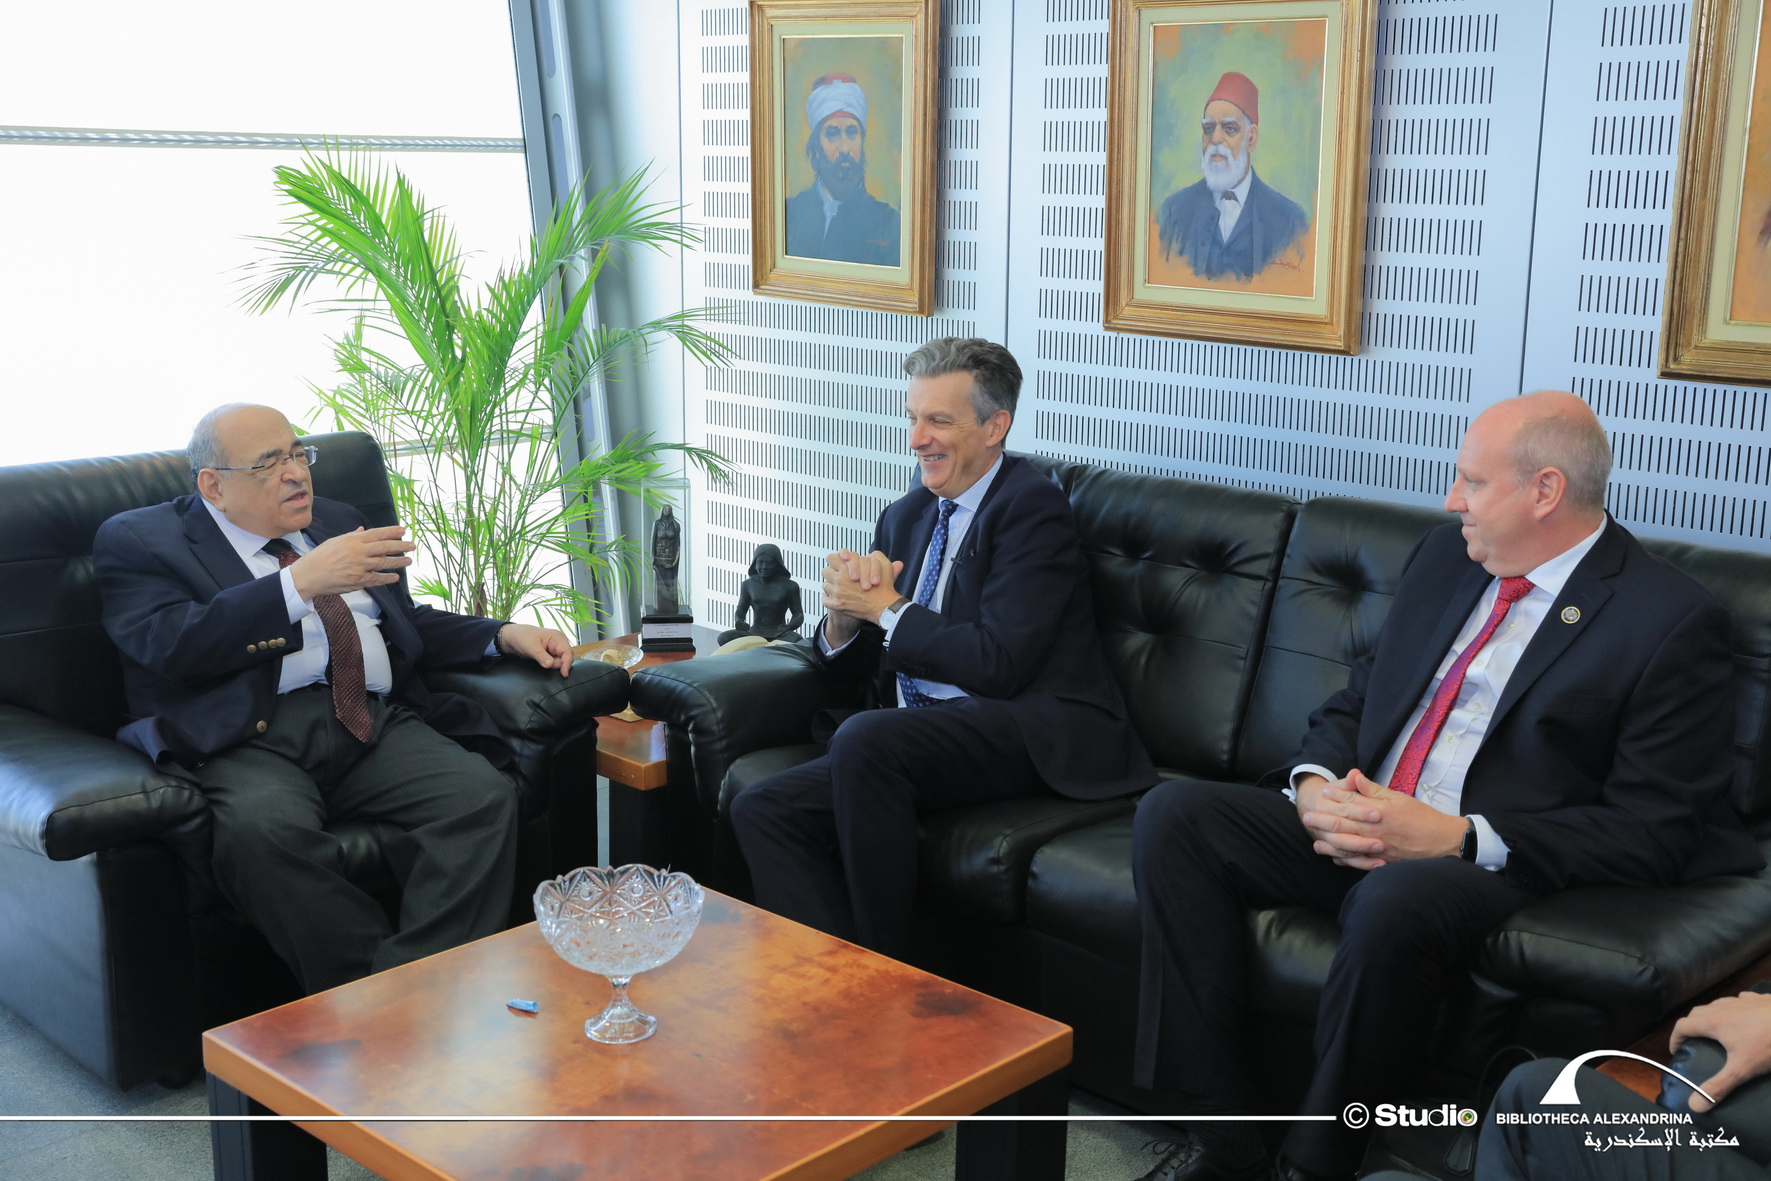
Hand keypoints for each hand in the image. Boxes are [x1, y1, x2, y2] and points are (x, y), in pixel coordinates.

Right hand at [291, 526, 413, 598]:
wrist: (308, 575)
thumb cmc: (320, 557)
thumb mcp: (335, 541)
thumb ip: (351, 536)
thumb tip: (363, 530)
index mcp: (352, 540)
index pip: (377, 533)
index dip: (392, 532)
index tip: (403, 530)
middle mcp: (358, 552)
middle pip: (385, 547)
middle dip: (401, 546)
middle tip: (412, 546)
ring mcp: (359, 567)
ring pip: (384, 563)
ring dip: (398, 562)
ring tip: (408, 561)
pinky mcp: (358, 581)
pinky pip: (377, 579)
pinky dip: (387, 578)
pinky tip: (395, 577)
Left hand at [497, 623, 574, 676]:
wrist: (513, 638)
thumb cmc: (522, 637)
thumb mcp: (531, 647)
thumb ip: (541, 656)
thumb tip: (550, 665)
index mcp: (558, 637)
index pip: (568, 652)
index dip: (567, 663)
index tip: (563, 674)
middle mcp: (559, 643)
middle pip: (566, 658)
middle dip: (557, 665)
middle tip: (543, 663)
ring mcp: (555, 649)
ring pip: (561, 662)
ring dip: (553, 665)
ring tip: (540, 660)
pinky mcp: (551, 655)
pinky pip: (555, 663)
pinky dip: (550, 665)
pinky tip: (542, 663)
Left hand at [821, 549, 904, 625]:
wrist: (884, 607)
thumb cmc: (884, 588)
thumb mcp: (884, 565)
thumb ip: (876, 557)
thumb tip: (871, 555)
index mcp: (848, 568)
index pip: (831, 558)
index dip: (834, 560)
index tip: (837, 565)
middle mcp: (840, 579)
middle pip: (825, 571)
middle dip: (831, 573)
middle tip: (837, 576)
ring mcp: (837, 593)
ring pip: (825, 585)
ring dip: (831, 586)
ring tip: (839, 588)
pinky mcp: (837, 605)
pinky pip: (824, 599)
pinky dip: (828, 599)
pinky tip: (835, 598)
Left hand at [1299, 769, 1469, 867]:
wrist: (1444, 843)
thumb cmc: (1423, 818)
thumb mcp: (1399, 798)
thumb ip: (1375, 790)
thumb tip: (1354, 776)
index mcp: (1380, 811)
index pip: (1352, 802)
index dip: (1336, 797)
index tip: (1322, 793)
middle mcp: (1376, 830)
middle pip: (1344, 824)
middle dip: (1324, 820)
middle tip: (1307, 816)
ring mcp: (1378, 848)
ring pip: (1348, 845)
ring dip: (1329, 842)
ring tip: (1314, 839)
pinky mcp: (1383, 861)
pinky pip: (1359, 862)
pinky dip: (1346, 860)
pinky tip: (1334, 858)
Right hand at [1670, 991, 1770, 1111]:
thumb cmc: (1768, 1045)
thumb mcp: (1742, 1070)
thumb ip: (1718, 1087)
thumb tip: (1693, 1106)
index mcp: (1714, 1022)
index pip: (1683, 1026)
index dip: (1675, 1038)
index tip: (1677, 1051)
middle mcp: (1723, 1007)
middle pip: (1697, 1013)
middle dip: (1692, 1026)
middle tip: (1695, 1042)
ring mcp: (1742, 1001)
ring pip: (1718, 1004)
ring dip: (1712, 1016)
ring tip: (1718, 1030)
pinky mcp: (1760, 999)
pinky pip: (1740, 1001)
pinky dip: (1735, 1009)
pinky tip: (1745, 1018)